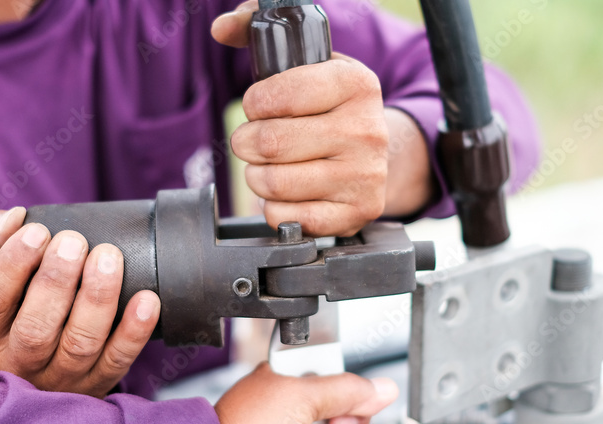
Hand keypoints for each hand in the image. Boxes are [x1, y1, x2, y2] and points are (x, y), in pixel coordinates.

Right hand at [0, 207, 159, 397]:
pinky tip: (146, 300)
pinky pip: (117, 360)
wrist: (38, 373)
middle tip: (73, 242)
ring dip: (97, 299)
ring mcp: (59, 379)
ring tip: (107, 258)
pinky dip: (134, 331)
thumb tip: (15, 219)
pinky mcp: (96, 385)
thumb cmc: (15, 310)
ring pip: (79, 343)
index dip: (12, 266)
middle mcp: (19, 363)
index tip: (35, 232)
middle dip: (56, 281)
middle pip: (35, 328)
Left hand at [212, 3, 389, 236]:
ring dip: (257, 176)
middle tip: (253, 141)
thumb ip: (258, 34)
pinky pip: (288, 217)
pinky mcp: (357, 213)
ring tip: (269, 166)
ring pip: (275, 183)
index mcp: (356, 83)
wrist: (380, 154)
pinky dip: (275, 208)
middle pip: (270, 143)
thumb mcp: (309, 63)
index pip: (277, 95)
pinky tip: (288, 193)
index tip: (259, 106)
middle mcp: (366, 130)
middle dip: (247, 142)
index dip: (254, 103)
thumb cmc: (331, 108)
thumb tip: (222, 27)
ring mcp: (364, 176)